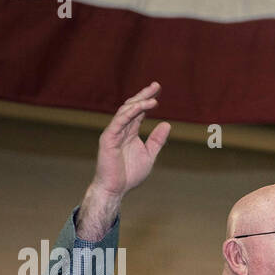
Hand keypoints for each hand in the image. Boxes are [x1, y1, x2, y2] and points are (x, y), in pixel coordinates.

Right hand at [92, 81, 170, 197]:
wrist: (116, 188)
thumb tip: (167, 124)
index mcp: (130, 132)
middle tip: (156, 86)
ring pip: (125, 112)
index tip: (158, 91)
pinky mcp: (108, 138)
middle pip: (132, 107)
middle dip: (143, 95)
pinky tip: (139, 107)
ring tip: (153, 99)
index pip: (139, 111)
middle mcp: (121, 129)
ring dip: (138, 103)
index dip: (148, 100)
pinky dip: (129, 114)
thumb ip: (157, 140)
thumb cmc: (130, 174)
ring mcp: (114, 132)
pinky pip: (118, 122)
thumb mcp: (149, 155)